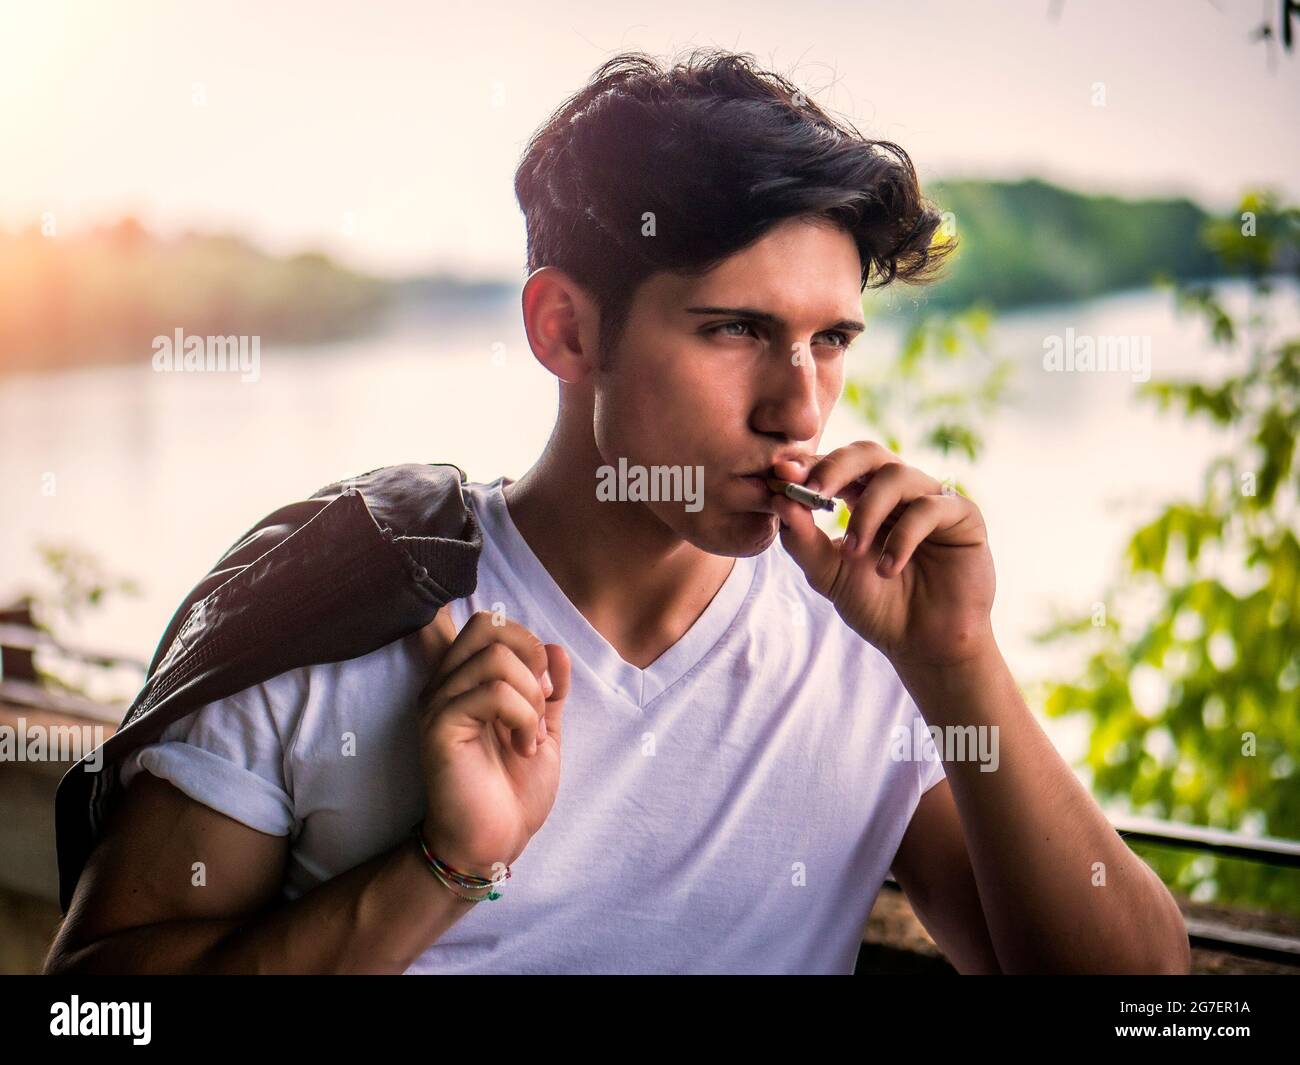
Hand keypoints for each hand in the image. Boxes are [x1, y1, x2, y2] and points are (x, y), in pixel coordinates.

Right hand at [413, 607, 569, 879]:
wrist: (496, 842)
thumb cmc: (513, 791)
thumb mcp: (543, 729)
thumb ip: (550, 689)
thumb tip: (557, 648)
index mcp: (466, 680)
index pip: (488, 623)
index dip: (526, 643)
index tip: (545, 689)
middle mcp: (445, 684)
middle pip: (489, 625)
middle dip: (530, 656)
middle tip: (540, 702)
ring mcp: (439, 704)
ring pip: (495, 658)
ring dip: (530, 696)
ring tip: (531, 735)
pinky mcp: (440, 728)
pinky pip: (491, 693)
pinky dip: (522, 717)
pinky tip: (524, 747)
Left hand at [770, 441, 995, 667]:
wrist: (922, 644)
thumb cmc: (877, 606)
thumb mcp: (829, 575)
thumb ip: (803, 540)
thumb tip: (781, 500)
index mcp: (865, 498)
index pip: (837, 466)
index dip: (811, 465)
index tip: (781, 474)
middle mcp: (900, 492)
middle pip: (868, 453)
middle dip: (835, 467)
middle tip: (813, 489)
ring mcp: (932, 499)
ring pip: (896, 475)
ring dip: (866, 513)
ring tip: (852, 552)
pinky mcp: (963, 516)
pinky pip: (929, 507)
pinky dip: (901, 537)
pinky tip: (887, 568)